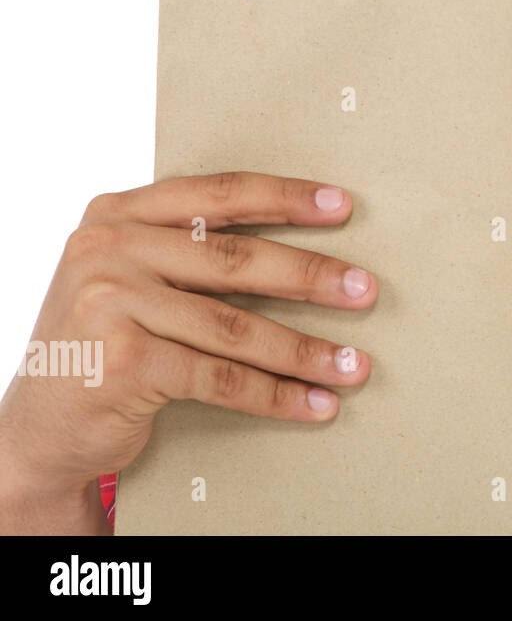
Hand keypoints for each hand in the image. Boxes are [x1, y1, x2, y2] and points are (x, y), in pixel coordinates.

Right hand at [0, 172, 376, 533]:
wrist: (38, 426)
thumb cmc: (104, 342)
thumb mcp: (130, 277)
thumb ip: (186, 249)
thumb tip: (298, 245)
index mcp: (118, 213)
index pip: (218, 194)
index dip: (285, 198)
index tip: (343, 206)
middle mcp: (108, 249)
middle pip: (235, 258)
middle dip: (311, 276)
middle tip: (365, 290)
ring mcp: (111, 304)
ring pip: (235, 326)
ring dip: (304, 350)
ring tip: (354, 364)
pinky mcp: (125, 362)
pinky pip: (221, 377)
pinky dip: (275, 394)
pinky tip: (314, 404)